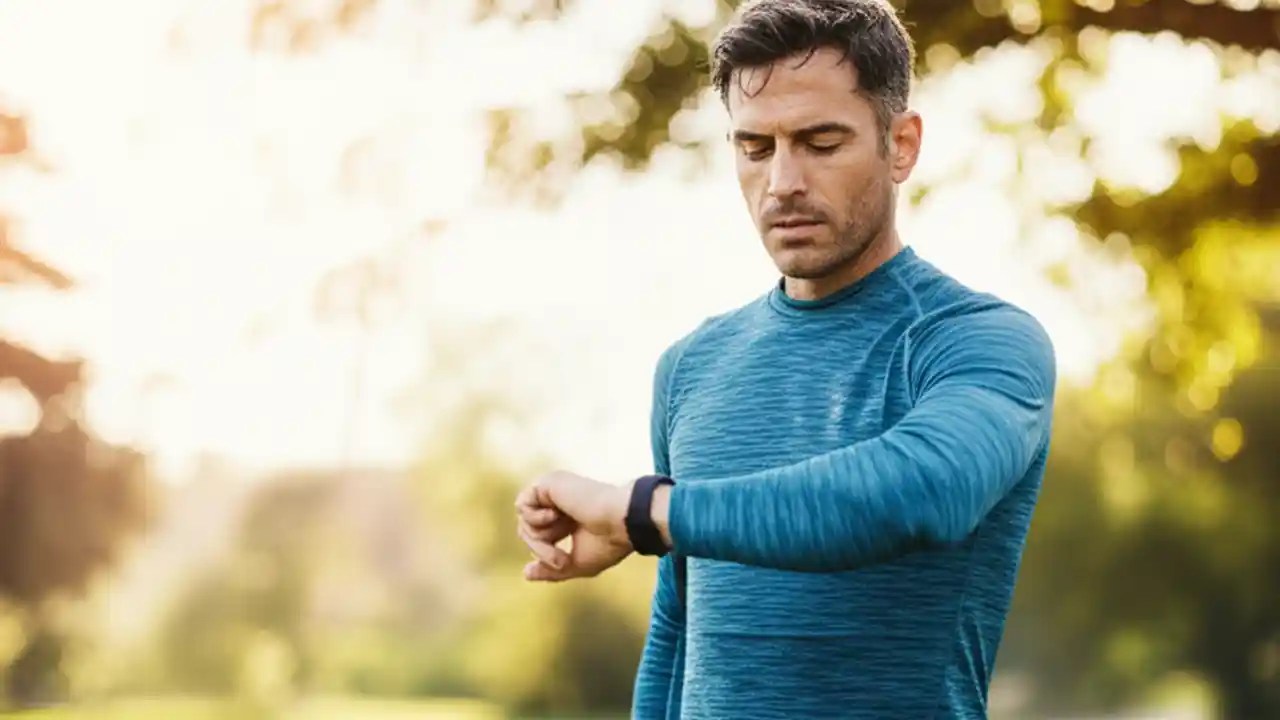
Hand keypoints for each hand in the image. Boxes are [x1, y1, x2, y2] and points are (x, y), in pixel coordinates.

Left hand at [514, 470, 632, 581]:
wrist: (622, 521)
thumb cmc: (608, 543)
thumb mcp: (578, 564)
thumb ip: (552, 570)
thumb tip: (526, 574)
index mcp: (568, 519)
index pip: (540, 537)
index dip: (545, 554)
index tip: (562, 563)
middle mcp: (560, 503)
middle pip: (528, 532)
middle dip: (541, 550)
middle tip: (562, 560)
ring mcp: (554, 492)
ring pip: (523, 522)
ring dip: (539, 539)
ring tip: (562, 539)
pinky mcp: (548, 483)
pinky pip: (522, 505)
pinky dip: (535, 518)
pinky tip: (556, 514)